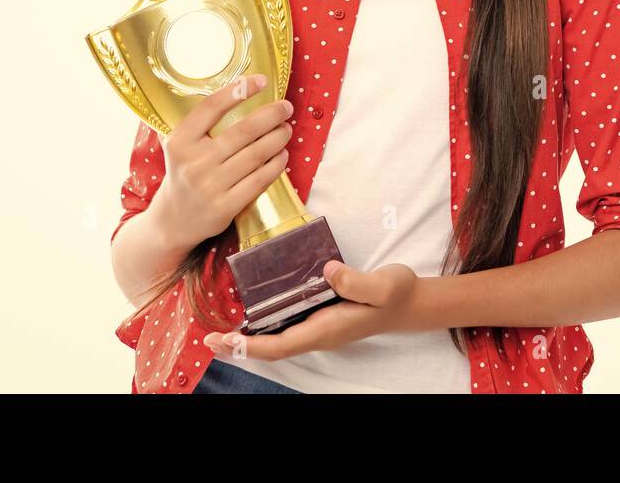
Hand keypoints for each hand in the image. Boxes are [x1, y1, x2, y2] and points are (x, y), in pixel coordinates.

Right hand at [149, 74, 293, 249]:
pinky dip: (276, 164)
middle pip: (243, 130)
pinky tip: (282, 154)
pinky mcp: (225, 207)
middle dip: (272, 115)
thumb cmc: (184, 173)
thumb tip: (240, 90)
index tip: (261, 80)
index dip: (239, 90)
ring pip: (256, 154)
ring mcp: (209, 186)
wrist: (173, 220)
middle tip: (286, 107)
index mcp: (179, 140)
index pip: (211, 107)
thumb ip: (200, 123)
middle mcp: (193, 162)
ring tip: (286, 129)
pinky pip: (260, 180)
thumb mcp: (180, 146)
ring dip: (278, 138)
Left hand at [205, 261, 422, 360]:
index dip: (251, 346)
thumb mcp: (383, 284)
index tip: (226, 340)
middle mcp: (319, 332)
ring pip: (276, 340)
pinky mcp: (320, 316)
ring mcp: (319, 326)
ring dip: (247, 338)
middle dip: (240, 347)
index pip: (281, 345)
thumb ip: (356, 280)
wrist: (411, 302)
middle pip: (271, 348)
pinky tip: (251, 315)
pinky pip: (285, 327)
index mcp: (328, 328)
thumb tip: (326, 271)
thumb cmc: (397, 294)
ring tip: (220, 331)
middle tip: (209, 339)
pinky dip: (263, 326)